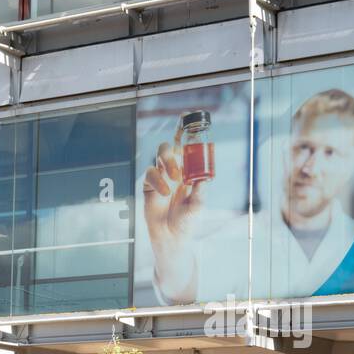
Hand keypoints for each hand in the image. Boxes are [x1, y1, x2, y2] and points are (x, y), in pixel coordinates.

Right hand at [142, 126, 206, 302]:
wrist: (171, 237)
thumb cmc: (187, 221)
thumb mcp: (197, 206)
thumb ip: (200, 192)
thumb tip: (204, 178)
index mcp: (188, 170)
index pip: (186, 146)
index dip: (185, 130)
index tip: (187, 116)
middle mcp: (174, 170)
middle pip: (169, 146)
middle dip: (173, 145)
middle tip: (181, 154)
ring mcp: (160, 176)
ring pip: (159, 157)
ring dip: (167, 163)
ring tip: (175, 178)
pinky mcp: (149, 185)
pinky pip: (150, 174)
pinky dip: (157, 181)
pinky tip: (164, 192)